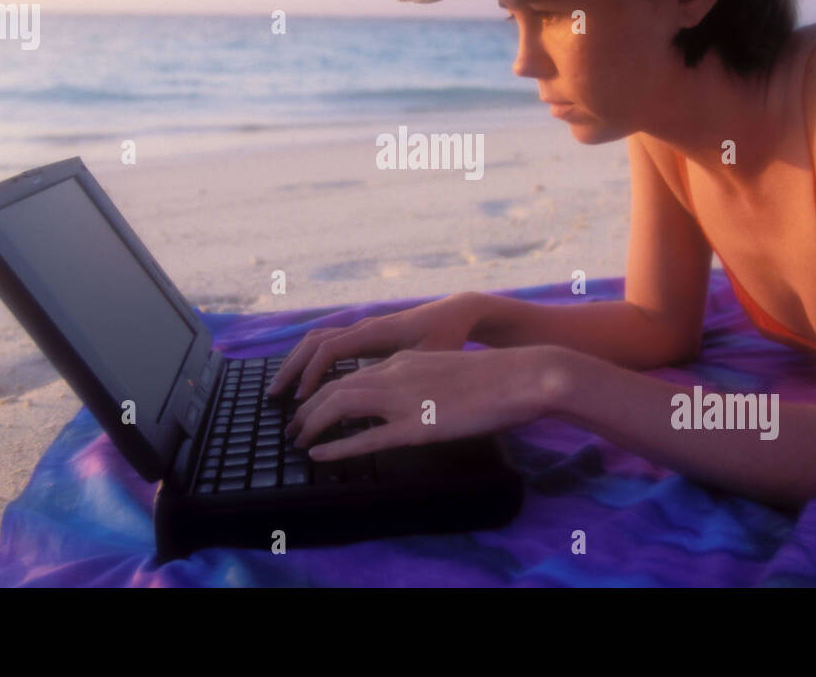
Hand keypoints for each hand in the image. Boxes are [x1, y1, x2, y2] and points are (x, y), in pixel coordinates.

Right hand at [267, 292, 482, 399]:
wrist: (456, 313)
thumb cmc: (446, 337)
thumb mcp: (431, 357)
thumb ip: (407, 373)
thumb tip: (384, 395)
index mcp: (375, 332)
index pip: (329, 348)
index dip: (312, 373)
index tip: (301, 399)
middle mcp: (362, 327)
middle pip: (313, 342)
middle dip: (291, 368)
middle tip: (273, 396)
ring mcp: (361, 329)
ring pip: (316, 340)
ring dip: (296, 363)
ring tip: (282, 389)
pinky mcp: (364, 335)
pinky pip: (327, 343)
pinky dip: (309, 359)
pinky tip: (304, 379)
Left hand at [283, 345, 571, 460]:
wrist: (522, 376)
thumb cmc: (493, 378)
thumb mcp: (445, 371)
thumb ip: (421, 382)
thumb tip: (409, 402)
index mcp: (403, 360)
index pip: (350, 374)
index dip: (323, 393)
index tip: (310, 409)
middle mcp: (396, 374)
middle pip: (335, 387)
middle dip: (307, 409)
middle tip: (292, 429)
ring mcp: (405, 399)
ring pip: (341, 405)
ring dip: (313, 423)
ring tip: (298, 440)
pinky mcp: (418, 425)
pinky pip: (367, 437)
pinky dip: (338, 446)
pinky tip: (319, 454)